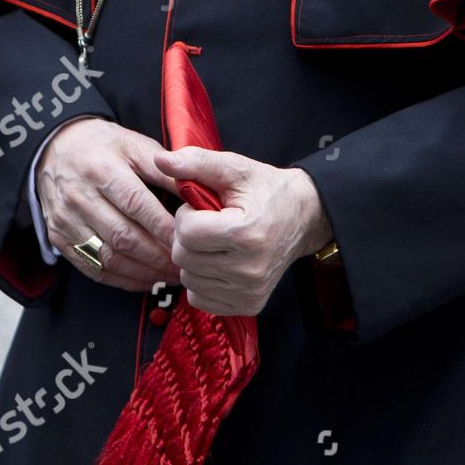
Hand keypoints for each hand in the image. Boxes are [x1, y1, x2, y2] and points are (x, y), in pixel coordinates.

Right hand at [35, 117, 183, 291]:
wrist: (56, 148)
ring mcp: (66, 221)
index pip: (135, 203)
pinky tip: (145, 279)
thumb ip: (165, 169)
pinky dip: (122, 279)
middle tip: (185, 262)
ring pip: (108, 258)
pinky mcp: (59, 239)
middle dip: (157, 255)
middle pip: (122, 236)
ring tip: (171, 274)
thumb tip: (196, 191)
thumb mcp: (134, 145)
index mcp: (101, 168)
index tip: (188, 239)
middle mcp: (79, 196)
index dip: (162, 226)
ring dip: (143, 272)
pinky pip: (93, 268)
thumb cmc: (104, 146)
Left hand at [151, 147, 332, 316]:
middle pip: (183, 258)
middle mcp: (250, 269)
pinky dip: (202, 280)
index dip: (186, 215)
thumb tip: (160, 159)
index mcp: (247, 233)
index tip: (202, 207)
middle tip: (208, 223)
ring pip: (189, 280)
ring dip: (194, 258)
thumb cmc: (266, 190)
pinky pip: (200, 299)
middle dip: (187, 236)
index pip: (186, 233)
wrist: (303, 217)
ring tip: (215, 241)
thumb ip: (196, 162)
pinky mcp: (249, 305)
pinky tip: (219, 262)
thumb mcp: (235, 168)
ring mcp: (250, 291)